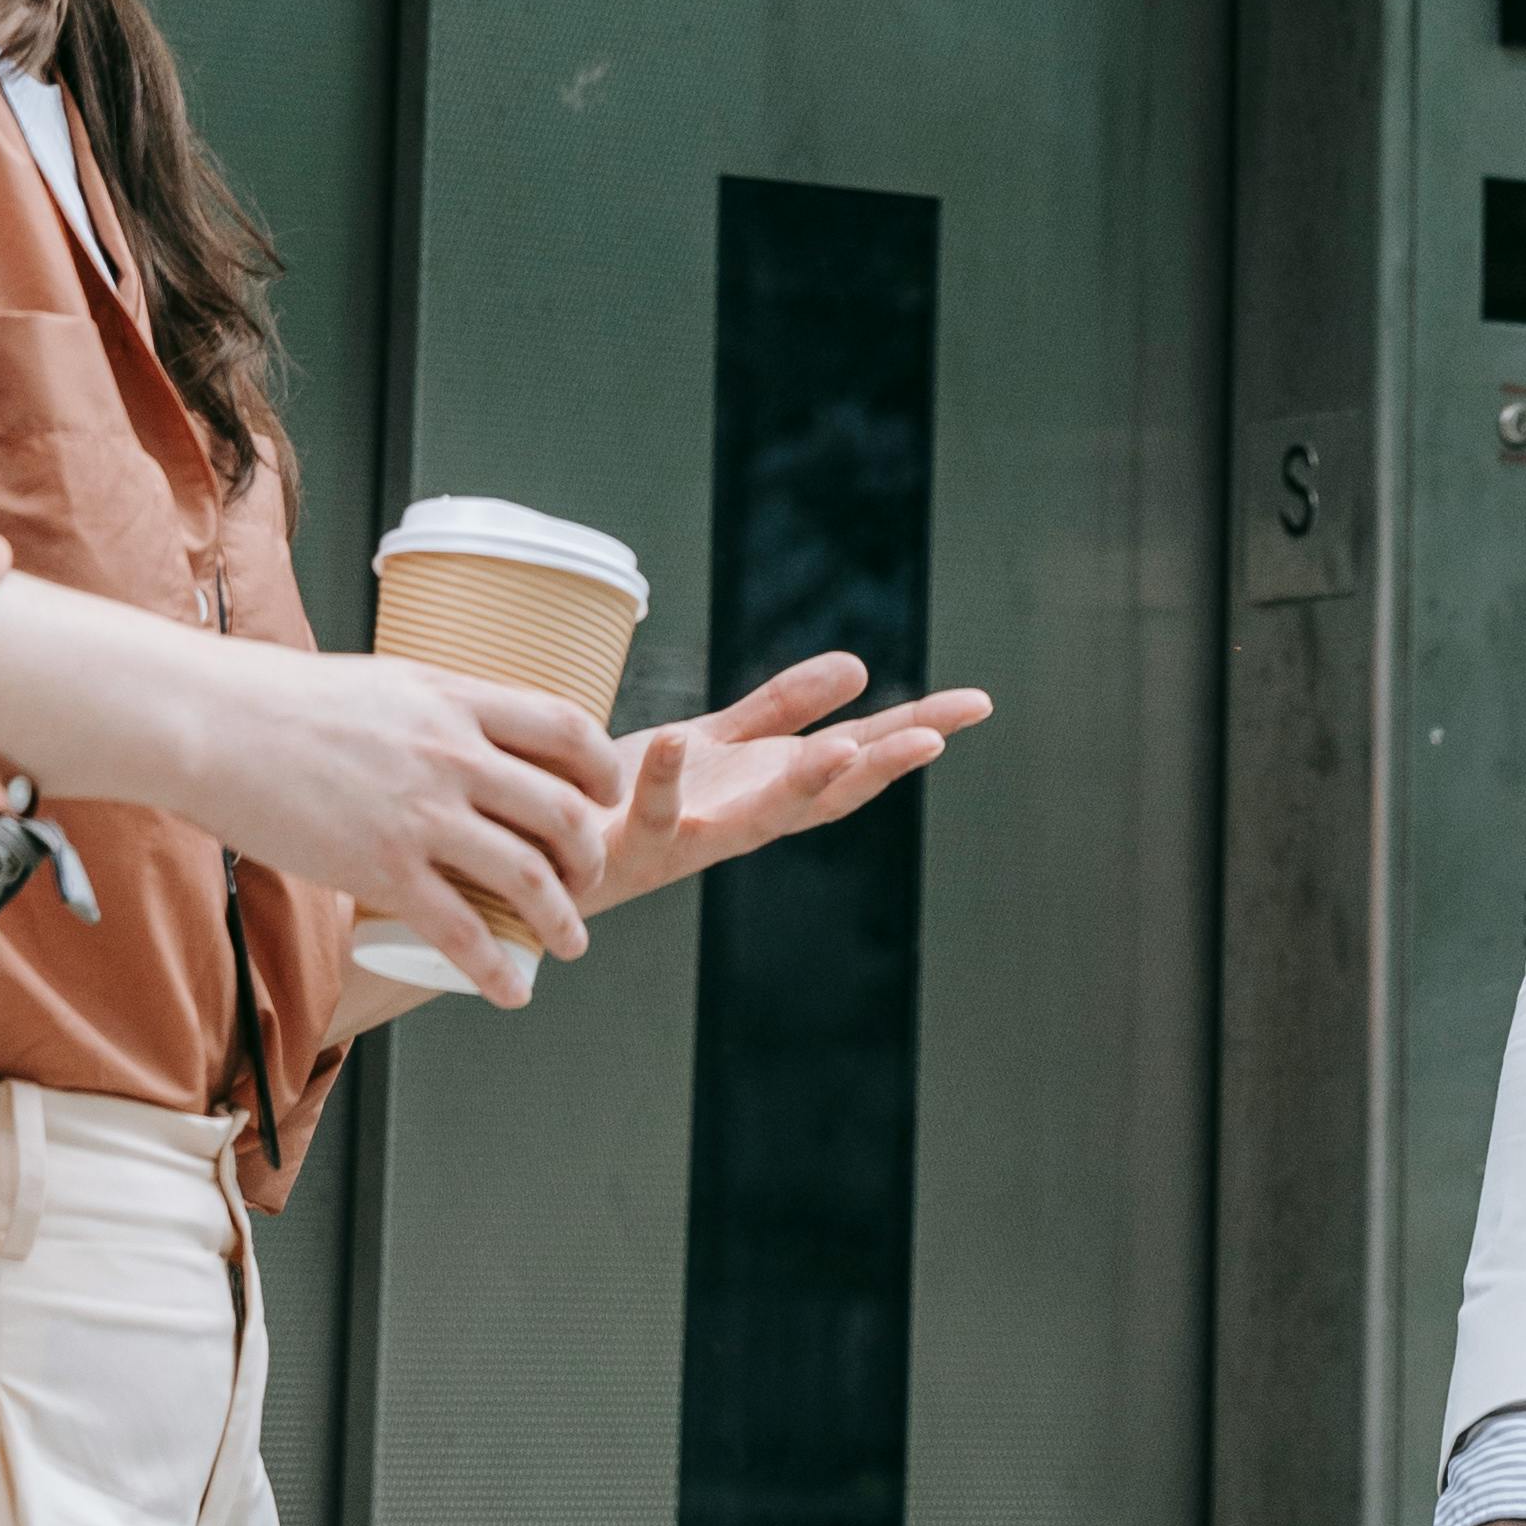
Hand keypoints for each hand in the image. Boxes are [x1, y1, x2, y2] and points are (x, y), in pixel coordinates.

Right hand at [185, 649, 626, 1000]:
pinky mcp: (382, 870)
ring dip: (564, 917)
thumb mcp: (388, 683)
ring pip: (529, 876)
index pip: (568, 730)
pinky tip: (513, 990)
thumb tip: (470, 735)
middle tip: (589, 879)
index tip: (607, 797)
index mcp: (458, 700)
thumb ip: (438, 712)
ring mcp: (421, 815)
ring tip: (571, 940)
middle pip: (563, 810)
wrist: (217, 725)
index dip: (601, 770)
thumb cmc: (287, 701)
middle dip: (592, 854)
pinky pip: (461, 932)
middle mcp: (454, 755)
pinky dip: (498, 969)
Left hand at [590, 654, 992, 911]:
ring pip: (757, 819)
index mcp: (770, 787)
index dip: (917, 729)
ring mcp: (692, 838)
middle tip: (934, 740)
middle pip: (826, 794)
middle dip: (881, 767)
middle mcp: (742, 819)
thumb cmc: (637, 798)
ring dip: (802, 787)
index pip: (859, 755)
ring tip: (844, 748)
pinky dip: (663, 777)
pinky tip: (674, 735)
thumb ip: (784, 709)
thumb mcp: (720, 742)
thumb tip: (862, 667)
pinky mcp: (630, 842)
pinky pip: (650, 809)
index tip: (977, 704)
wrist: (548, 858)